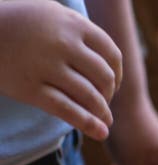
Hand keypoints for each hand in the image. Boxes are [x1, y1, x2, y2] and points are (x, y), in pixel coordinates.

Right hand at [0, 0, 121, 139]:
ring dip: (102, 113)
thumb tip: (107, 58)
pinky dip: (88, 124)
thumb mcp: (49, 13)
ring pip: (89, 96)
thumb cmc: (14, 21)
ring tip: (105, 121)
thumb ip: (77, 31)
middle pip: (104, 77)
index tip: (114, 85)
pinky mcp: (30, 88)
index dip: (117, 74)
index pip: (111, 54)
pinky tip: (100, 133)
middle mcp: (63, 43)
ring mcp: (46, 66)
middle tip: (104, 102)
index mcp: (72, 23)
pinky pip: (67, 110)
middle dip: (109, 94)